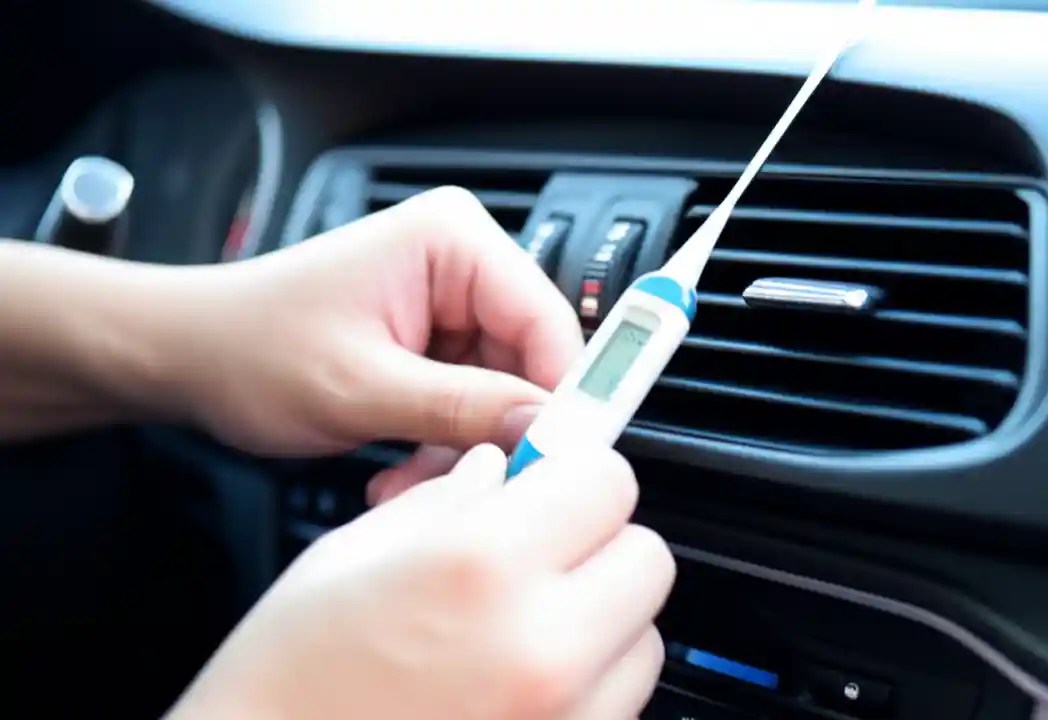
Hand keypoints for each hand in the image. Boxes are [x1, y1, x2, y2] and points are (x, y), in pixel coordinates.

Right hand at [166, 445, 674, 719]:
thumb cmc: (288, 678)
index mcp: (483, 566)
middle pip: (647, 558)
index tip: (557, 481)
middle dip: (601, 543)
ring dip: (603, 618)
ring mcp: (564, 716)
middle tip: (544, 552)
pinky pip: (621, 702)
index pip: (607, 480)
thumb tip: (504, 469)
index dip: (578, 473)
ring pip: (644, 637)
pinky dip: (590, 683)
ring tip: (525, 626)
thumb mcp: (354, 553)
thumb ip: (451, 498)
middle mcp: (541, 646)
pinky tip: (521, 679)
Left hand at [170, 186, 581, 460]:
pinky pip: (471, 399)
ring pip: (502, 390)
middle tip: (477, 483)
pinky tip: (401, 468)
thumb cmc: (249, 347)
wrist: (186, 357)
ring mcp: (446, 302)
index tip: (563, 456)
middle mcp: (458, 262)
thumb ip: (463, 407)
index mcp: (451, 240)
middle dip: (501, 429)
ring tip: (409, 479)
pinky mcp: (432, 340)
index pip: (548, 318)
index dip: (563, 393)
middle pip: (531, 359)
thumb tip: (546, 428)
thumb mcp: (362, 389)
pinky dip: (444, 442)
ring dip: (465, 446)